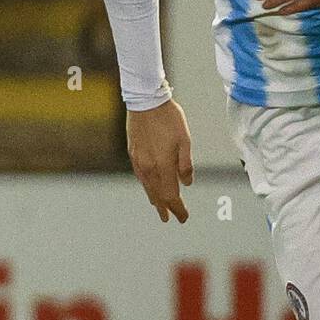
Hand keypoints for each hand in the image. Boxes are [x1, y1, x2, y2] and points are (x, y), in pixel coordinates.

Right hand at [126, 99, 193, 221]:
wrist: (145, 101)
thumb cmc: (168, 118)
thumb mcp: (185, 140)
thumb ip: (185, 164)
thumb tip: (187, 183)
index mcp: (163, 166)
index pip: (171, 196)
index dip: (178, 208)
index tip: (183, 218)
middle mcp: (148, 168)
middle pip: (158, 195)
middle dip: (165, 208)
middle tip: (170, 218)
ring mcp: (138, 161)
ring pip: (147, 187)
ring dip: (155, 199)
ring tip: (159, 207)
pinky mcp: (133, 154)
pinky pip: (141, 177)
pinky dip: (147, 186)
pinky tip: (149, 187)